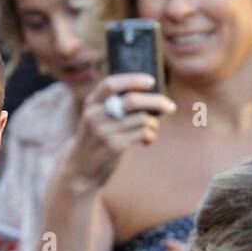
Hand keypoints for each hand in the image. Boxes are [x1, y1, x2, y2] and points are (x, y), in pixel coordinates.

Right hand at [63, 73, 176, 191]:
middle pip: (132, 101)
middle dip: (156, 102)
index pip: (110, 85)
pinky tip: (147, 141)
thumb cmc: (97, 140)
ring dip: (154, 124)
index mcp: (91, 104)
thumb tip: (156, 100)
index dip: (132, 80)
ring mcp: (104, 132)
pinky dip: (151, 135)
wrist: (80, 170)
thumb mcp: (98, 119)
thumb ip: (116, 106)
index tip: (151, 81)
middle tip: (171, 107)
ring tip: (152, 130)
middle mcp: (96, 116)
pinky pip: (143, 133)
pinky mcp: (114, 147)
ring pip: (142, 118)